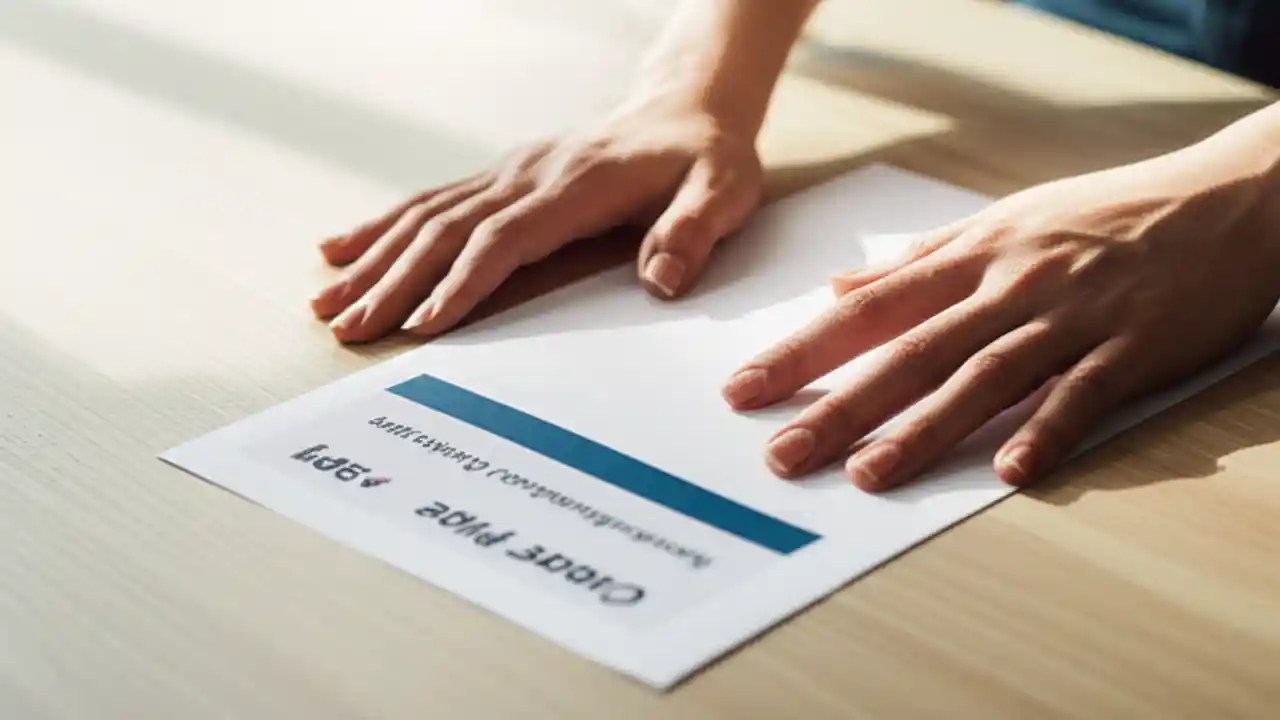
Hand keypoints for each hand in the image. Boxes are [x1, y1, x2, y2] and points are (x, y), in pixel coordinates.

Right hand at [310, 103, 761, 342]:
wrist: (686, 107)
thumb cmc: (705, 158)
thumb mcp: (723, 192)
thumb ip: (692, 233)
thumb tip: (662, 280)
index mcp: (577, 185)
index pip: (504, 238)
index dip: (462, 283)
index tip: (422, 325)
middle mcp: (530, 174)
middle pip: (447, 229)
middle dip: (393, 281)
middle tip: (348, 329)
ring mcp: (509, 171)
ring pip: (427, 214)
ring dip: (374, 258)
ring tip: (326, 301)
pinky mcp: (501, 175)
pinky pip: (432, 200)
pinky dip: (383, 226)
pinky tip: (342, 247)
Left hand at [722, 147, 1279, 490]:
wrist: (1225, 199)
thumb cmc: (1102, 213)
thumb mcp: (1001, 222)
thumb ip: (917, 260)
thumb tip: (839, 286)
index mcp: (971, 256)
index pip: (867, 310)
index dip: (801, 351)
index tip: (745, 388)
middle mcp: (1009, 285)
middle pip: (909, 352)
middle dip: (838, 406)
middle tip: (782, 454)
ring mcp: (1069, 317)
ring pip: (981, 377)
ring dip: (922, 430)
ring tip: (866, 476)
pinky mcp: (1130, 348)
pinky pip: (1081, 395)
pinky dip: (1045, 431)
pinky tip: (1007, 471)